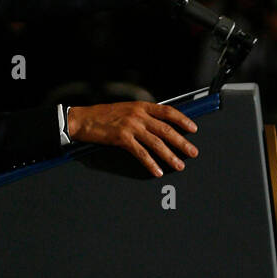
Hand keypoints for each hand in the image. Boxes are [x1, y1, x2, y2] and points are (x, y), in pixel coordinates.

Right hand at [67, 100, 198, 177]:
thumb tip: (157, 125)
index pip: (168, 112)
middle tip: (193, 152)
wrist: (83, 119)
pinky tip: (157, 171)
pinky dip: (151, 163)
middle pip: (166, 130)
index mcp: (141, 106)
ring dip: (170, 156)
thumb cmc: (103, 115)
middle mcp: (138, 115)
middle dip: (182, 142)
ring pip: (156, 143)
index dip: (182, 120)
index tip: (193, 128)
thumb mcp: (126, 109)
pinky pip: (141, 153)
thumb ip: (142, 115)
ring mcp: (131, 126)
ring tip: (179, 165)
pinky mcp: (122, 139)